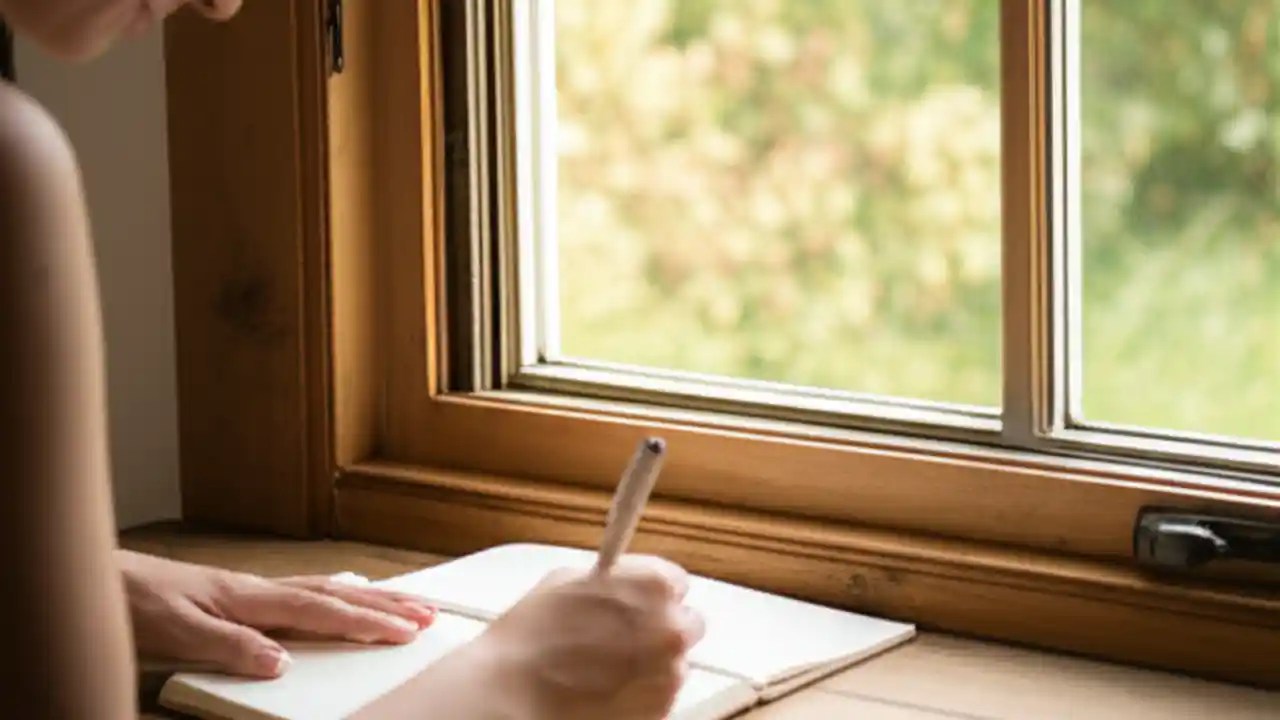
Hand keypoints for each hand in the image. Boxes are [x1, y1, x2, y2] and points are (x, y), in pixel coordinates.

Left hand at [119, 550, 436, 677]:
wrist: (96, 578)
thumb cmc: (133, 601)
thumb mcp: (176, 632)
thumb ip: (229, 645)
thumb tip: (281, 660)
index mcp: (249, 597)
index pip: (320, 610)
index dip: (366, 621)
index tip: (406, 631)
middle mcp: (258, 589)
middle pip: (335, 593)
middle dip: (385, 604)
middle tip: (428, 614)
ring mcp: (251, 589)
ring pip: (324, 588)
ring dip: (368, 597)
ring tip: (404, 603)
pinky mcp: (240, 594)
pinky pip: (304, 592)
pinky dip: (337, 594)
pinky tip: (343, 597)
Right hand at [482, 555, 705, 719]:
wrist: (513, 692)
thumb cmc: (532, 636)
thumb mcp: (569, 580)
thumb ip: (614, 578)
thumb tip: (626, 579)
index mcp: (654, 584)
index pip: (676, 582)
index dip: (652, 594)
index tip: (637, 602)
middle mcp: (670, 628)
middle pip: (685, 625)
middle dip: (658, 630)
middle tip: (622, 639)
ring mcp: (668, 674)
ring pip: (673, 664)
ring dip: (649, 664)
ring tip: (604, 669)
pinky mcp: (659, 712)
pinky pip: (661, 697)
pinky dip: (640, 694)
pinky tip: (606, 690)